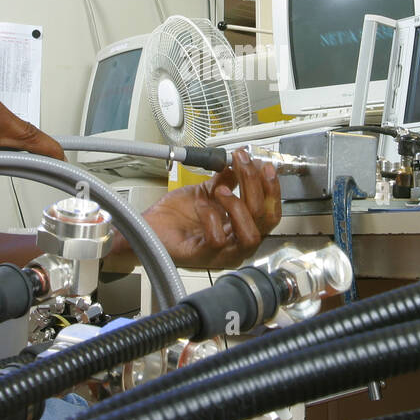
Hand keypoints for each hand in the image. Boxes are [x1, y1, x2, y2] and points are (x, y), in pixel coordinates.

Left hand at [137, 149, 282, 269]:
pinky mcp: (202, 256)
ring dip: (238, 206)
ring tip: (221, 189)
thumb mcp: (206, 191)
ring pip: (249, 235)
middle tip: (241, 163)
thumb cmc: (174, 218)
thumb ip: (226, 180)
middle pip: (264, 220)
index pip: (270, 214)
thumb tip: (240, 163)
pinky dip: (210, 216)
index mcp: (241, 230)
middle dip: (255, 186)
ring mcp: (221, 255)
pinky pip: (218, 239)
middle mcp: (236, 245)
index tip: (264, 165)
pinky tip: (200, 205)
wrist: (148, 227)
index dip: (271, 189)